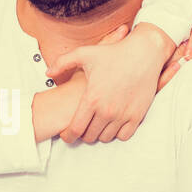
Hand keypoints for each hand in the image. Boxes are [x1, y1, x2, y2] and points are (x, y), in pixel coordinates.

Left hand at [46, 23, 166, 143]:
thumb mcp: (85, 54)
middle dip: (84, 134)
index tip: (67, 135)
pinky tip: (113, 123)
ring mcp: (123, 114)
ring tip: (97, 125)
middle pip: (90, 136)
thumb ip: (63, 62)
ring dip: (100, 133)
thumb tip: (47, 73)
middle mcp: (107, 110)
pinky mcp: (137, 115)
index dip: (68, 136)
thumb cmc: (114, 53)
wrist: (143, 53)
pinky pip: (123, 135)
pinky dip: (117, 133)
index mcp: (92, 98)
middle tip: (83, 128)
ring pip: (106, 137)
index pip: (75, 129)